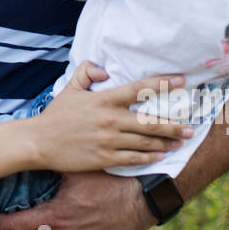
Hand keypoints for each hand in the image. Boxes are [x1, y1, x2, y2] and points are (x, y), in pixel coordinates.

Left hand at [0, 170, 154, 229]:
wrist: (144, 201)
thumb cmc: (111, 182)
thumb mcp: (76, 168)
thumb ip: (51, 164)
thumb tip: (28, 149)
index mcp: (53, 217)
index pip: (9, 226)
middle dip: (9, 229)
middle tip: (1, 214)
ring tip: (28, 214)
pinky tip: (57, 216)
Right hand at [32, 62, 191, 172]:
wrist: (38, 142)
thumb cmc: (56, 115)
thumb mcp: (69, 88)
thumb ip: (86, 73)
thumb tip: (104, 70)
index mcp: (104, 99)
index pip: (139, 89)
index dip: (162, 83)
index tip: (180, 81)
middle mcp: (110, 120)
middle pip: (150, 122)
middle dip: (173, 125)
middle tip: (190, 128)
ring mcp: (109, 141)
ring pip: (146, 142)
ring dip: (166, 143)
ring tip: (180, 142)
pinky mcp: (105, 158)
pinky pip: (133, 158)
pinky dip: (149, 158)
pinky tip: (160, 156)